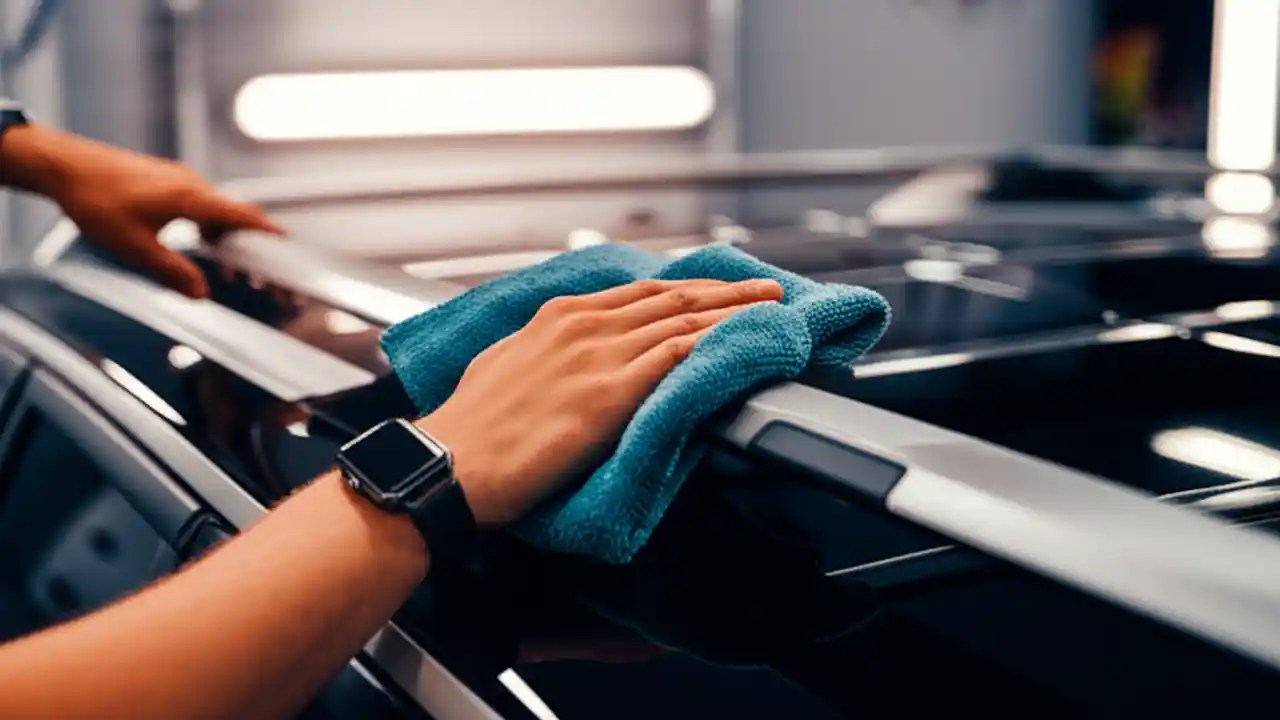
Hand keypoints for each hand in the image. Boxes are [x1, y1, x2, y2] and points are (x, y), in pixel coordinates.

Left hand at [0, 125, 282, 297]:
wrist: (65, 166)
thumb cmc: (97, 201)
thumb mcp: (136, 247)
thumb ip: (173, 272)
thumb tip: (199, 293)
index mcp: (192, 198)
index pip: (244, 216)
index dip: (269, 233)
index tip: (287, 246)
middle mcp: (192, 183)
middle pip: (234, 215)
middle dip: (250, 245)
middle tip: (257, 271)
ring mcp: (179, 178)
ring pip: (215, 209)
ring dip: (225, 236)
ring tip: (227, 265)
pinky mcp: (166, 178)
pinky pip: (199, 202)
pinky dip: (207, 224)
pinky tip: (197, 239)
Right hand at [416, 278, 782, 526]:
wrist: (451, 462)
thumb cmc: (471, 425)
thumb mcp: (506, 362)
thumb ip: (544, 348)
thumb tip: (563, 351)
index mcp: (560, 316)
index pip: (643, 292)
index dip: (689, 289)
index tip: (720, 287)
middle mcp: (584, 326)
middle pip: (675, 299)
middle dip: (728, 293)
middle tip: (767, 291)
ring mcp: (600, 357)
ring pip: (684, 323)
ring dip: (735, 313)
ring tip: (771, 311)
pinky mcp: (611, 394)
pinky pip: (677, 358)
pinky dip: (715, 345)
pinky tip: (742, 343)